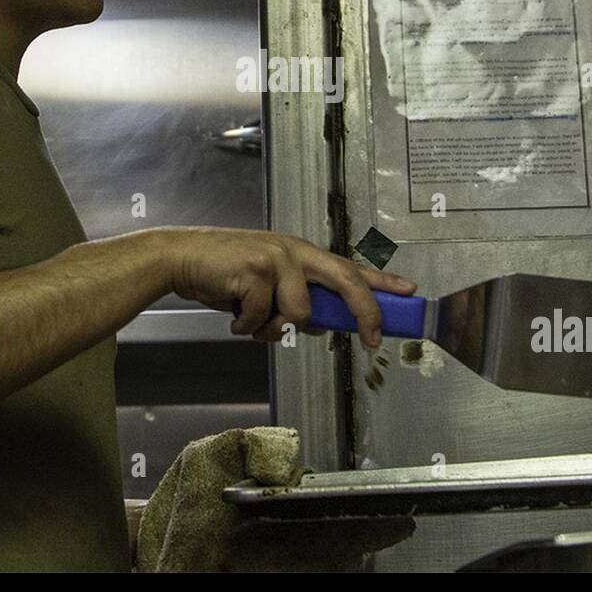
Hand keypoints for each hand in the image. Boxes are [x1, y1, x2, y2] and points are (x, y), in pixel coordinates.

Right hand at [159, 227, 415, 347]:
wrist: (183, 258)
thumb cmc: (226, 274)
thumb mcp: (269, 284)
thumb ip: (297, 299)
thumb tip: (320, 325)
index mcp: (302, 254)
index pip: (350, 267)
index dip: (382, 282)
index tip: (409, 293)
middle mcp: (295, 251)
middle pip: (345, 281)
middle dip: (363, 313)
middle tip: (369, 340)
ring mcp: (276, 258)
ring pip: (298, 313)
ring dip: (272, 327)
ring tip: (250, 318)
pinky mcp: (256, 270)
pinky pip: (262, 318)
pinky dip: (245, 325)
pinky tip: (232, 311)